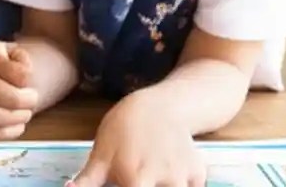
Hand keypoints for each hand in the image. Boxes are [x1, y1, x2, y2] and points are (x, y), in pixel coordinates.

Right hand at [0, 40, 38, 139]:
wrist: (4, 81)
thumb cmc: (14, 69)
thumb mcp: (21, 57)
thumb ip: (24, 62)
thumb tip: (24, 76)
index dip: (19, 76)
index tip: (30, 81)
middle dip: (16, 99)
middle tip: (33, 100)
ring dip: (10, 117)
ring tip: (26, 114)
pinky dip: (2, 133)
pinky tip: (17, 126)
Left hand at [69, 95, 206, 186]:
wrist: (158, 106)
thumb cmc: (124, 130)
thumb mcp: (100, 155)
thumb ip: (86, 180)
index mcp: (136, 179)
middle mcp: (165, 180)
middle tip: (139, 180)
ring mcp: (184, 177)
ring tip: (151, 178)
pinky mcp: (199, 174)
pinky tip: (166, 179)